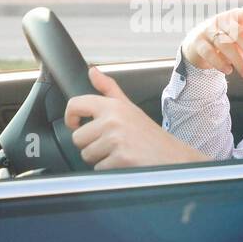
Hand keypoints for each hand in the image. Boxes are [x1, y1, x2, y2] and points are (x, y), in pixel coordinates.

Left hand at [64, 66, 209, 169]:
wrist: (172, 157)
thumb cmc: (150, 135)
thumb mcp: (129, 107)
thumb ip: (108, 89)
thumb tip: (92, 72)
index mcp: (113, 106)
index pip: (76, 105)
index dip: (70, 117)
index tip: (76, 124)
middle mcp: (113, 120)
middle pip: (78, 137)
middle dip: (91, 145)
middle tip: (111, 144)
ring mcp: (116, 140)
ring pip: (87, 154)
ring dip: (100, 158)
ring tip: (119, 153)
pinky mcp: (120, 158)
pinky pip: (99, 168)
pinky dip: (109, 169)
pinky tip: (124, 162)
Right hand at [182, 3, 242, 77]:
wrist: (198, 46)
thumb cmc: (229, 41)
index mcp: (236, 17)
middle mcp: (222, 21)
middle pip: (237, 32)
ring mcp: (208, 31)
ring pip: (223, 44)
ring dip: (237, 60)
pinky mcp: (198, 43)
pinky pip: (208, 52)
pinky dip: (218, 62)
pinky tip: (228, 70)